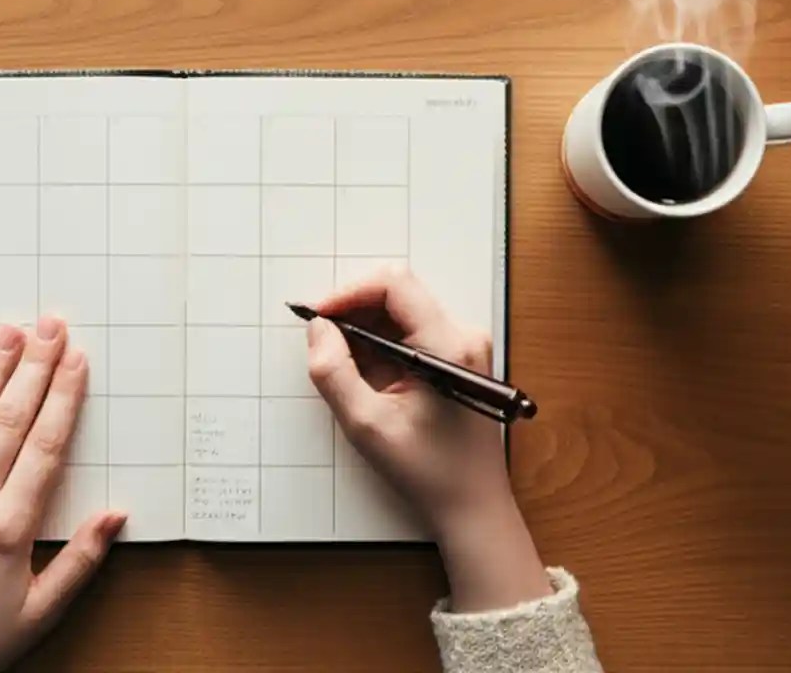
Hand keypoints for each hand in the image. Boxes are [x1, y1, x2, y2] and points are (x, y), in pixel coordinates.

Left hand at [0, 317, 125, 672]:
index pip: (46, 446)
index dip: (64, 397)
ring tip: (8, 332)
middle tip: (50, 324)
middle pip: (9, 420)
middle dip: (34, 367)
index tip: (76, 358)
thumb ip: (81, 559)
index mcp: (10, 528)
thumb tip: (117, 514)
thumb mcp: (42, 611)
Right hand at [306, 267, 551, 611]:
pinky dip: (380, 345)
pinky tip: (366, 376)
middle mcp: (463, 336)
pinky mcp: (457, 359)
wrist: (472, 506)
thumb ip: (334, 372)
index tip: (318, 318)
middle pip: (398, 294)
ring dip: (365, 330)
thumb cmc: (429, 472)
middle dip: (353, 311)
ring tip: (343, 366)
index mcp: (448, 345)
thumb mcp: (367, 425)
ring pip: (401, 312)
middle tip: (323, 342)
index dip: (348, 292)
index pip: (394, 284)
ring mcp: (463, 346)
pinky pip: (411, 332)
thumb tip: (318, 330)